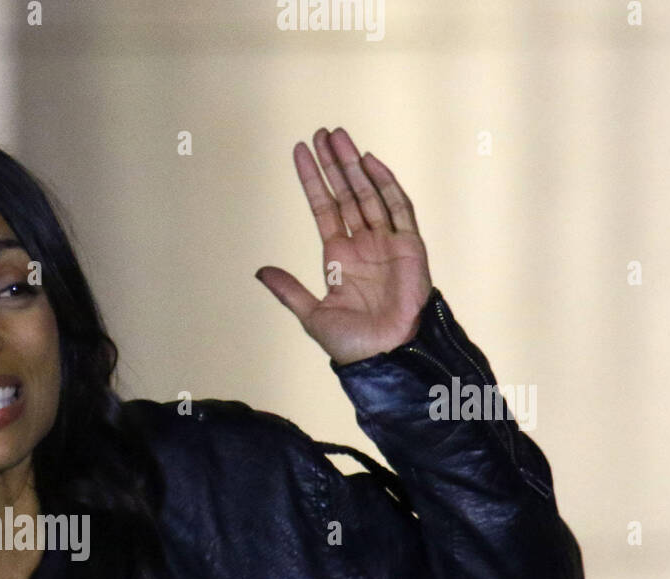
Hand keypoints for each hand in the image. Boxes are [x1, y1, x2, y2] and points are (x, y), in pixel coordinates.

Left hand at [256, 127, 432, 365]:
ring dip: (353, 165)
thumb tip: (260, 271)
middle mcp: (361, 244)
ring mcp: (386, 241)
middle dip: (333, 163)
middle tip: (321, 133)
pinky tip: (368, 161)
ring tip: (337, 137)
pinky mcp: (409, 245)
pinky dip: (385, 183)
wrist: (385, 355)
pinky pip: (398, 207)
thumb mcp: (312, 315)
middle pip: (345, 193)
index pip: (322, 209)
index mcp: (337, 258)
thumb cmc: (351, 342)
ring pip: (368, 193)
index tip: (300, 153)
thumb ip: (289, 290)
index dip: (312, 181)